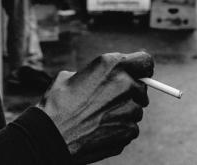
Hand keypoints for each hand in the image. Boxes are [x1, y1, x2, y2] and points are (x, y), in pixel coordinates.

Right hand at [38, 51, 152, 163]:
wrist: (51, 136)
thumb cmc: (56, 105)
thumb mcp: (70, 76)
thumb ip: (93, 74)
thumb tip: (101, 78)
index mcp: (111, 64)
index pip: (145, 61)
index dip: (142, 68)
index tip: (140, 74)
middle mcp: (125, 83)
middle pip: (141, 87)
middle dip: (131, 93)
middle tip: (111, 101)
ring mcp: (129, 108)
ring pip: (136, 109)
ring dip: (124, 112)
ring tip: (100, 118)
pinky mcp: (129, 130)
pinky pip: (131, 128)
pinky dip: (120, 130)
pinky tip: (101, 131)